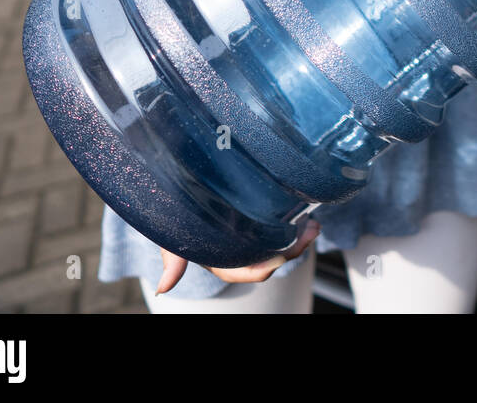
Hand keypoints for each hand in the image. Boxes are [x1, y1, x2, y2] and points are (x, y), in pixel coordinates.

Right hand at [154, 219, 319, 295]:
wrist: (174, 190)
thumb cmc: (174, 214)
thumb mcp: (171, 236)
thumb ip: (172, 259)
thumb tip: (163, 287)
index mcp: (221, 261)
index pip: (248, 272)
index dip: (266, 266)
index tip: (282, 254)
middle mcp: (239, 252)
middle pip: (271, 259)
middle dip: (293, 250)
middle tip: (310, 230)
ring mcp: (250, 237)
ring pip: (280, 245)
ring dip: (299, 238)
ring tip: (313, 223)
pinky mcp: (257, 220)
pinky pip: (281, 229)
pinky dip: (295, 225)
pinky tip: (306, 214)